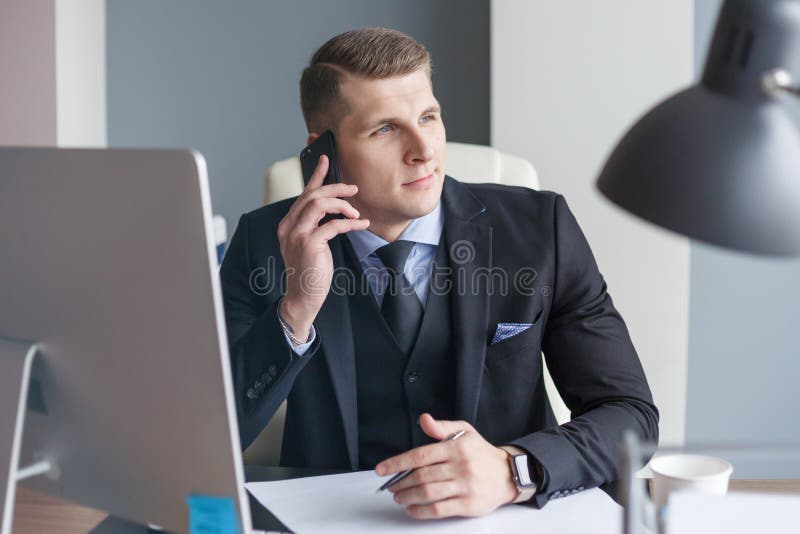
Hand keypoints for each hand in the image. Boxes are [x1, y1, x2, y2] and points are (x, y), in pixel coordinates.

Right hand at [277, 155, 368, 335]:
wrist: (302, 296)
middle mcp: (289, 226)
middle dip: (336, 188)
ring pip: (319, 204)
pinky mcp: (309, 244)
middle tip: (353, 189)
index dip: (316, 176)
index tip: (327, 160)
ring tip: (355, 211)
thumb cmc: (310, 271)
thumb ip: (315, 226)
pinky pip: (332, 225)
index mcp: (288, 224)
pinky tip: (360, 224)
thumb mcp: (310, 244)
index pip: (303, 194)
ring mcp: (297, 235)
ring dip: (341, 204)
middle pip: (312, 195)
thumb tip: (334, 208)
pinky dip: (349, 222)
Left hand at [375, 413, 517, 518]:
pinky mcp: (468, 504)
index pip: (420, 455)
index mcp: (456, 447)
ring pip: (428, 493)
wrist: (508, 474)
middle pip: (421, 476)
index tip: (382, 469)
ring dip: (407, 496)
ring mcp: (465, 486)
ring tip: (399, 497)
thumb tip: (423, 419)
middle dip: (400, 482)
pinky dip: (421, 511)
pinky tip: (412, 509)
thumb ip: (441, 427)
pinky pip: (439, 509)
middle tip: (391, 486)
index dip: (397, 463)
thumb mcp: (464, 431)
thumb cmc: (481, 452)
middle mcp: (460, 466)